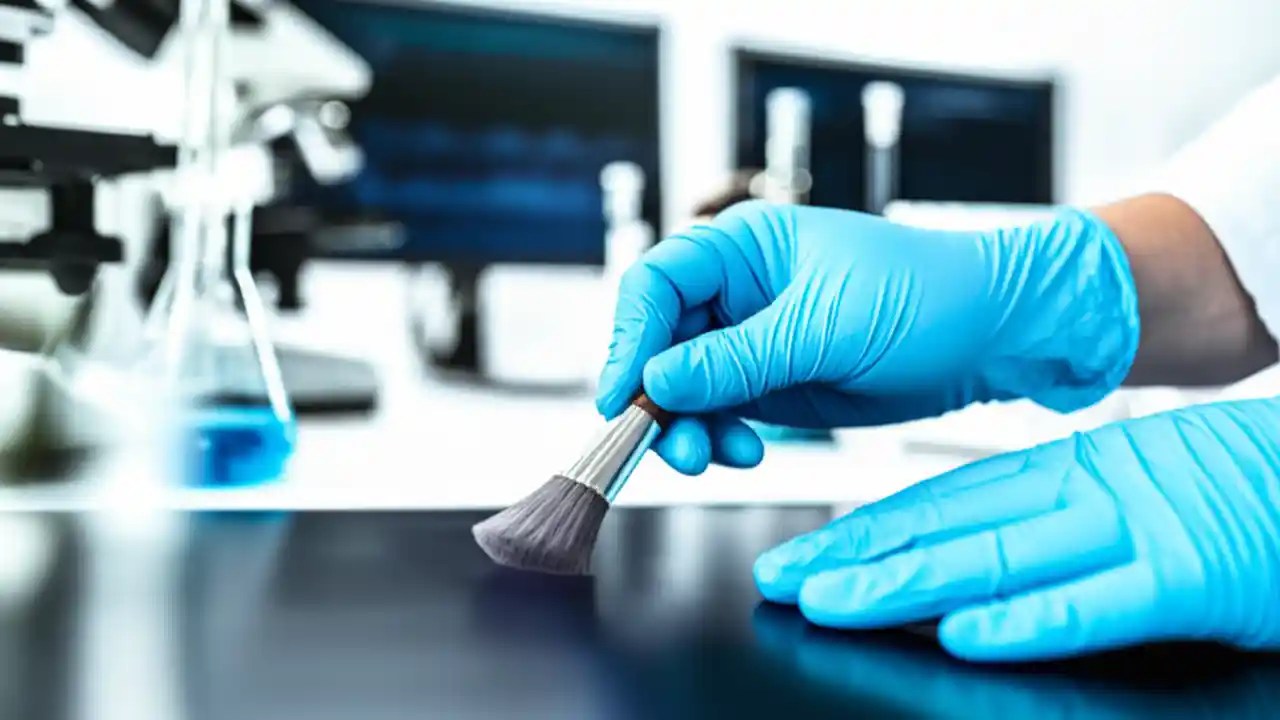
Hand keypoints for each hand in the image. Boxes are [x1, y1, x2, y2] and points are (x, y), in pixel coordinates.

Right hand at [596, 201, 1138, 474]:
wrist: (995, 335)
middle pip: (660, 343)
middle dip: (658, 398)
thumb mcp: (826, 327)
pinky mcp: (772, 383)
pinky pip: (720, 414)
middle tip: (671, 446)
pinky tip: (747, 453)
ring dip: (688, 428)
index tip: (623, 394)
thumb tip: (658, 380)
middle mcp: (738, 291)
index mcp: (743, 246)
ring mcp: (752, 340)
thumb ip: (737, 358)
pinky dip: (720, 440)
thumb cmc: (926, 298)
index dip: (629, 337)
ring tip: (717, 457)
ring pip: (684, 387)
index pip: (657, 284)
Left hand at [753, 398, 1279, 661]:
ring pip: (997, 560)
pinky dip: (1027, 621)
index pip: (942, 504)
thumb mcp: (1128, 482)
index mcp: (1068, 473)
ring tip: (833, 600)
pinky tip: (965, 633)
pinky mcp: (1189, 577)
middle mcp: (1083, 495)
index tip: (803, 557)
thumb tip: (963, 556)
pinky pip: (1095, 606)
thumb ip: (1048, 514)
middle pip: (948, 530)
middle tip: (782, 581)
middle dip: (856, 558)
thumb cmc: (1237, 480)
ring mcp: (1133, 531)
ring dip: (907, 583)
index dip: (865, 531)